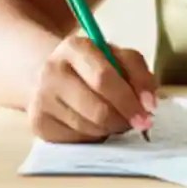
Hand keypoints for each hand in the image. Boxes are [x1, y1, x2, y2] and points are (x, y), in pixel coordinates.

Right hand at [26, 35, 158, 142]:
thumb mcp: (118, 56)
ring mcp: (41, 98)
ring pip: (89, 128)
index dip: (129, 99)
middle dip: (123, 120)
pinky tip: (94, 124)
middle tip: (137, 122)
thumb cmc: (93, 65)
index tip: (149, 112)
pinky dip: (93, 137)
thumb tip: (148, 104)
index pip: (104, 78)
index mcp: (74, 47)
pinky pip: (76, 140)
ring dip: (110, 129)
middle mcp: (52, 71)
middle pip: (97, 109)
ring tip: (114, 118)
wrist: (49, 74)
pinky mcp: (38, 123)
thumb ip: (139, 73)